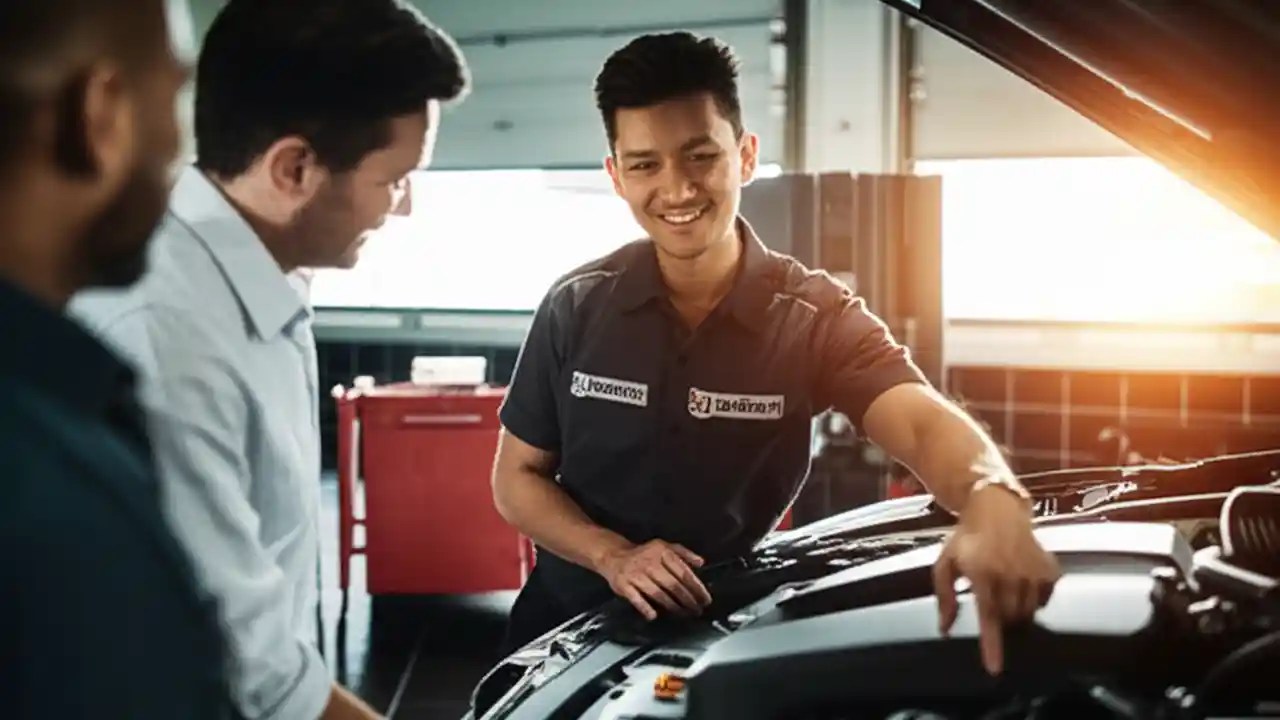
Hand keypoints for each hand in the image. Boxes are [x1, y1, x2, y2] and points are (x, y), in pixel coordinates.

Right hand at [595, 540, 712, 620]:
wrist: (614, 556)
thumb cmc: (644, 554)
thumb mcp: (664, 547)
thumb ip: (683, 553)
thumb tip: (701, 563)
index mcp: (661, 552)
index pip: (683, 572)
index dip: (696, 587)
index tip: (705, 599)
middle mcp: (649, 562)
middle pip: (673, 585)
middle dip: (688, 600)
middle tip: (697, 610)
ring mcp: (636, 574)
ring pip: (658, 593)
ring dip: (673, 606)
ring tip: (684, 613)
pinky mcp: (624, 585)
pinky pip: (637, 599)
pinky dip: (646, 608)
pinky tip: (654, 615)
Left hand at [932, 484, 1061, 675]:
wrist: (996, 509)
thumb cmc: (966, 538)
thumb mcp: (945, 563)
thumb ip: (944, 597)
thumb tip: (944, 628)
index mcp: (982, 572)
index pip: (988, 616)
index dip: (992, 645)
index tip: (995, 668)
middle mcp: (1010, 572)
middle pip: (1008, 619)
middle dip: (999, 620)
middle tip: (990, 600)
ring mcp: (1033, 571)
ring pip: (1027, 613)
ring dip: (1015, 612)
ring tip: (1003, 590)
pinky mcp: (1049, 569)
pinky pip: (1044, 600)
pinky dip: (1033, 599)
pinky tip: (1020, 583)